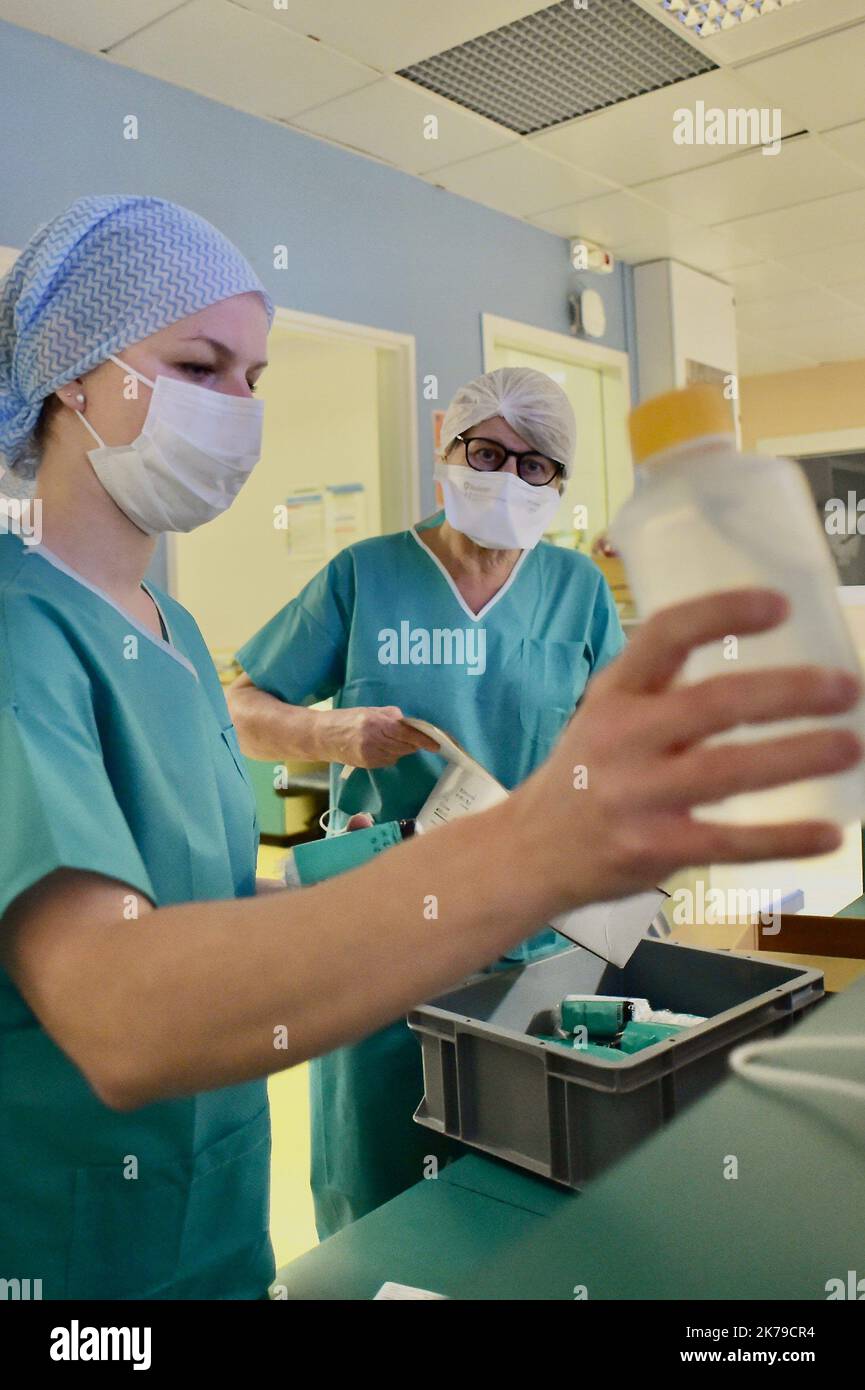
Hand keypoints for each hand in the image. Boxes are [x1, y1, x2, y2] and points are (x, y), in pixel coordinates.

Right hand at [326, 706, 439, 768]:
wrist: (322, 736)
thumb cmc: (346, 719)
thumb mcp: (369, 711)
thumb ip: (391, 715)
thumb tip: (409, 723)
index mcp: (376, 723)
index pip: (406, 733)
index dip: (423, 739)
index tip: (436, 744)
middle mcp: (374, 740)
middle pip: (405, 746)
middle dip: (414, 743)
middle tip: (416, 738)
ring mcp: (371, 754)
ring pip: (398, 754)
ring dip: (402, 748)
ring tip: (392, 739)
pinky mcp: (368, 764)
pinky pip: (389, 760)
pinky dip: (391, 754)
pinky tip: (383, 747)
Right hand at [513, 589, 863, 911]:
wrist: (527, 853)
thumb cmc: (584, 774)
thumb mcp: (605, 714)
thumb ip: (663, 687)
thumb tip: (760, 662)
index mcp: (614, 694)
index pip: (665, 635)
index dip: (722, 614)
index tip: (780, 605)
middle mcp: (622, 738)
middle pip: (713, 704)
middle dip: (787, 693)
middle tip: (845, 688)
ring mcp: (635, 796)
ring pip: (728, 772)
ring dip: (796, 757)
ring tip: (849, 747)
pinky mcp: (652, 850)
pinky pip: (729, 842)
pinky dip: (782, 839)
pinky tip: (827, 835)